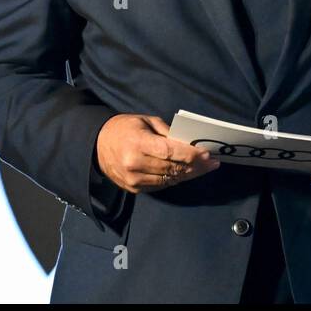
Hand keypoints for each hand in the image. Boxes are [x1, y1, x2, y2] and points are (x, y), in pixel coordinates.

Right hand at [95, 114, 220, 193]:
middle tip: (213, 163)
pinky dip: (176, 179)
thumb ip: (167, 132)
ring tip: (204, 168)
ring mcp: (134, 180)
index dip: (191, 155)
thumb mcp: (146, 121)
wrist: (97, 145)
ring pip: (170, 180)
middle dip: (196, 166)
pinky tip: (187, 173)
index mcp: (137, 143)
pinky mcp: (135, 189)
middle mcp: (135, 164)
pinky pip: (162, 185)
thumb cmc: (125, 128)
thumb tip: (190, 143)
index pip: (170, 152)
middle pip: (172, 168)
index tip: (208, 155)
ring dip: (189, 174)